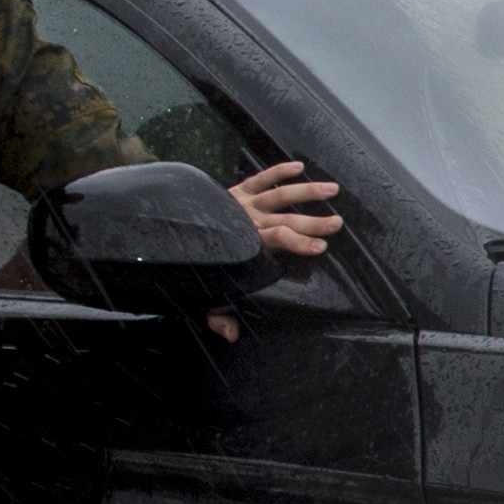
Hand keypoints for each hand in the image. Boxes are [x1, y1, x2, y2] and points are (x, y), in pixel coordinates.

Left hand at [208, 158, 343, 338]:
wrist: (166, 228)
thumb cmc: (190, 263)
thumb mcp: (202, 292)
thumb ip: (218, 314)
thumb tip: (232, 336)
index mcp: (243, 243)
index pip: (276, 240)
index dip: (299, 243)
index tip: (321, 247)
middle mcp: (246, 220)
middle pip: (285, 220)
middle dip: (313, 222)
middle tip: (337, 223)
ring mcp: (242, 203)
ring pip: (279, 194)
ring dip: (307, 192)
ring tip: (332, 190)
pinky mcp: (236, 190)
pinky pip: (261, 177)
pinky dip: (279, 170)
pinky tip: (299, 167)